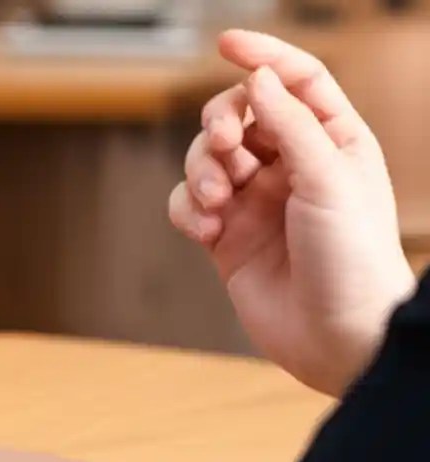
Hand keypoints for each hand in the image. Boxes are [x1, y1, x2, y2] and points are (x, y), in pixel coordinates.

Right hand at [169, 30, 414, 396]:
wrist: (337, 338)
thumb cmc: (353, 261)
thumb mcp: (328, 178)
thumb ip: (289, 124)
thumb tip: (258, 79)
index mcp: (333, 142)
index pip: (295, 81)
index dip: (262, 57)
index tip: (225, 44)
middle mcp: (292, 167)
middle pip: (240, 116)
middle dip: (221, 124)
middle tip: (223, 144)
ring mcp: (257, 202)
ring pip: (206, 158)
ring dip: (200, 171)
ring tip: (216, 202)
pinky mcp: (226, 238)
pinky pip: (188, 204)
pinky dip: (186, 210)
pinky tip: (204, 230)